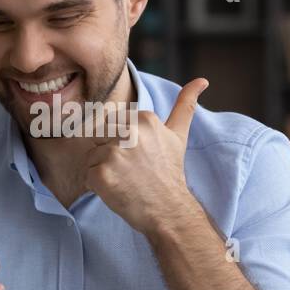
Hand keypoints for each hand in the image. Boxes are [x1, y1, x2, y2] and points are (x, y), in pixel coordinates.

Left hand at [84, 78, 208, 235]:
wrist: (169, 210)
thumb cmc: (170, 172)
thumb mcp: (178, 135)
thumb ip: (186, 105)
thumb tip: (202, 80)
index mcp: (144, 119)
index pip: (114, 125)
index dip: (122, 144)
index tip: (141, 158)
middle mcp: (128, 132)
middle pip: (100, 137)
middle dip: (111, 154)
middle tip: (133, 171)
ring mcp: (114, 154)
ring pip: (92, 156)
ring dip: (103, 171)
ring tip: (126, 181)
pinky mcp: (101, 175)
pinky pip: (87, 175)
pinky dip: (97, 186)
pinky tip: (118, 190)